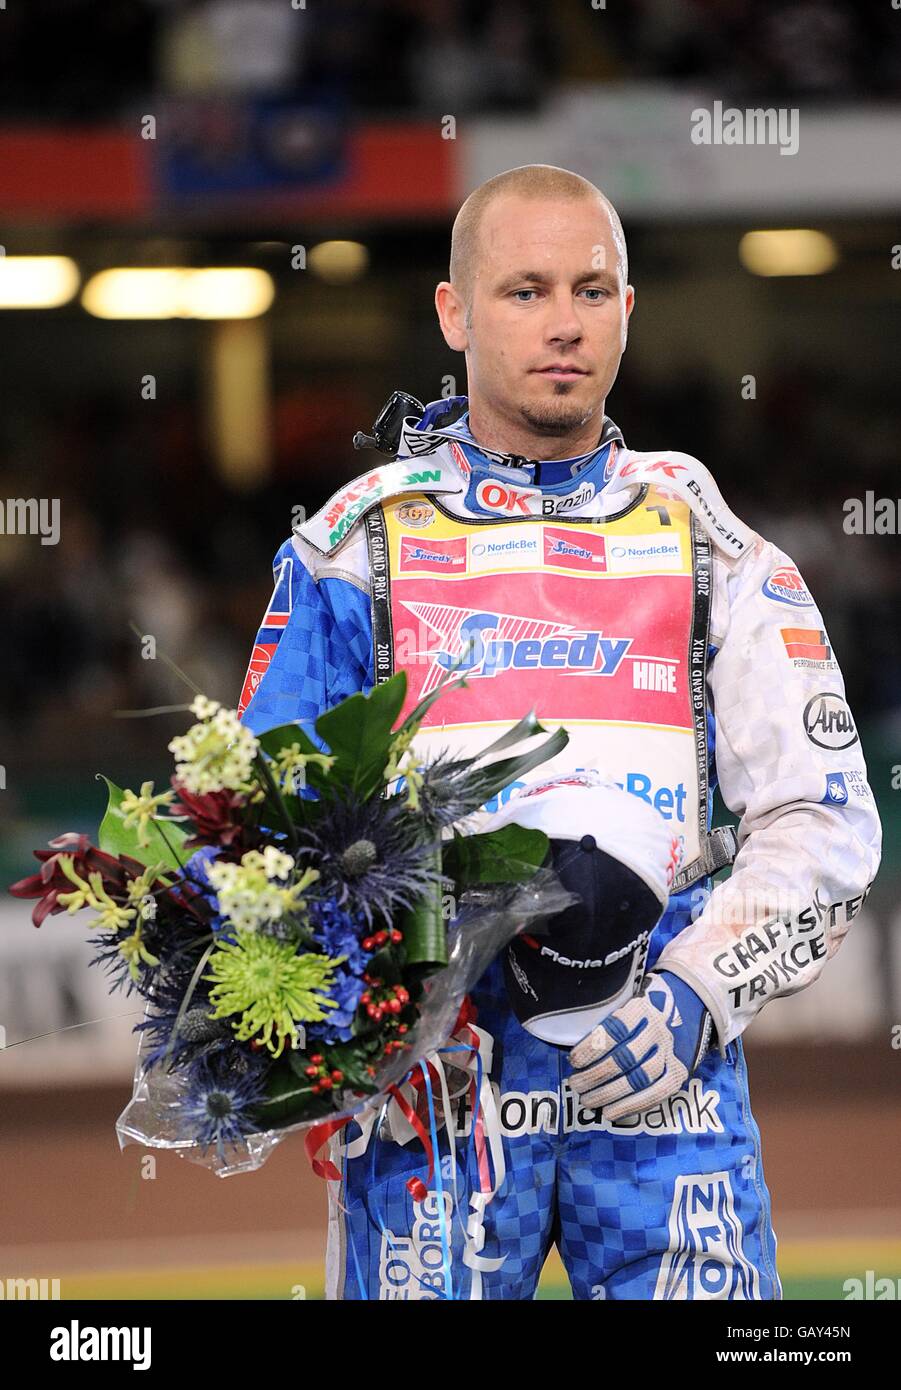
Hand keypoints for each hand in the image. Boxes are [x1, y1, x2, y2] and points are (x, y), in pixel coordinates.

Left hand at [567, 971, 713, 1122]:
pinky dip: (631, 1106)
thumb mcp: (622, 1006)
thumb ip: (602, 1023)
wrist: (684, 1015)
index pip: (615, 1028)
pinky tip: (610, 1112)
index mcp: (641, 1008)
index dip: (592, 1047)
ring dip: (610, 1093)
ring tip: (587, 1100)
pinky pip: (656, 1093)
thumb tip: (569, 1048)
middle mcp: (658, 1029)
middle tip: (576, 1085)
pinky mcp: (678, 1073)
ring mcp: (670, 1052)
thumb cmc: (637, 1016)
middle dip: (596, 1075)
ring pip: (640, 1078)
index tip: (574, 1061)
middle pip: (626, 1057)